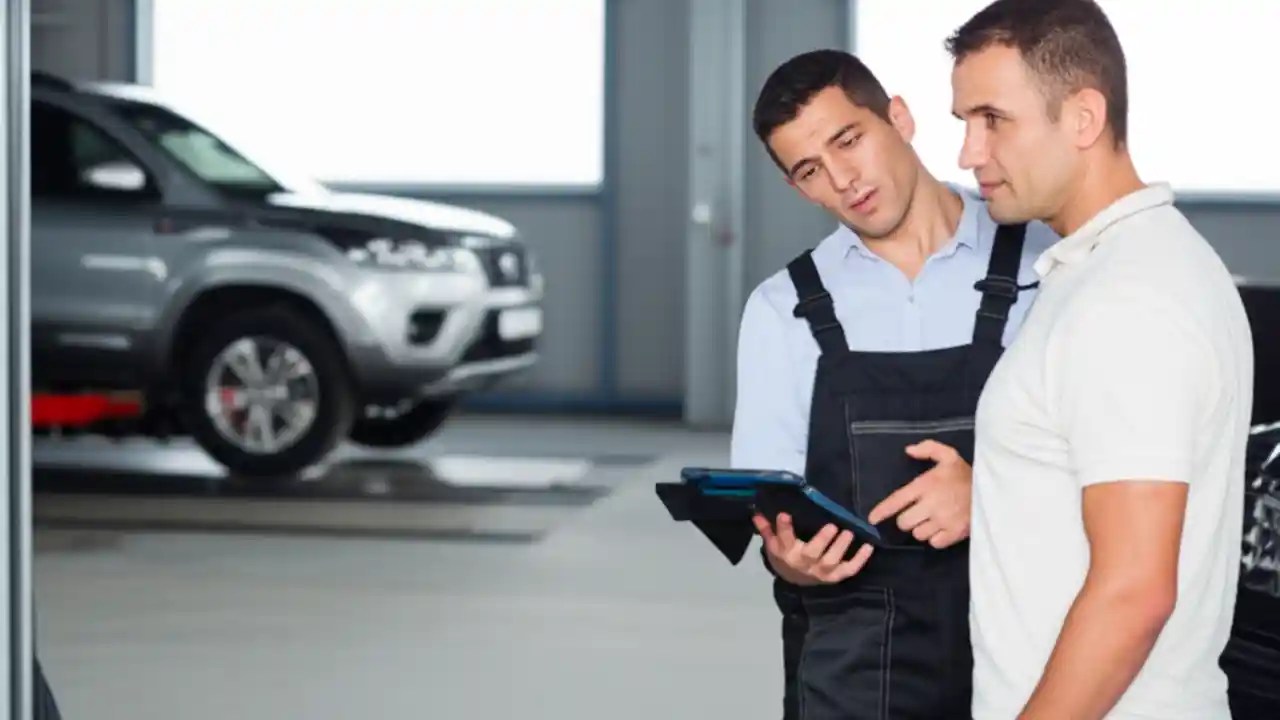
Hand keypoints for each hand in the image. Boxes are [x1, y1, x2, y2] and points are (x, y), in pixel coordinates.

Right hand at [752, 512, 874, 585]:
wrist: (795, 580)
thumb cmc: (785, 557)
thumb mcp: (773, 545)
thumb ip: (767, 530)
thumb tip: (757, 513)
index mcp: (787, 553)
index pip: (783, 540)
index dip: (783, 528)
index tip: (785, 514)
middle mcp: (804, 563)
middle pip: (812, 554)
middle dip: (822, 541)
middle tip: (832, 526)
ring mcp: (821, 571)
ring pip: (831, 561)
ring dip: (841, 547)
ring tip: (848, 532)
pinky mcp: (835, 576)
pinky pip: (849, 570)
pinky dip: (859, 560)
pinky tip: (868, 547)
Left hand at [867, 439, 971, 548]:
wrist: (994, 491)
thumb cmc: (966, 474)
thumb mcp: (948, 455)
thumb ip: (928, 449)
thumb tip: (908, 450)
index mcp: (926, 485)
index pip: (897, 500)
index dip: (882, 511)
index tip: (872, 518)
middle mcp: (931, 505)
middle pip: (904, 522)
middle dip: (907, 518)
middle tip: (916, 512)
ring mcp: (943, 521)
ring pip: (918, 534)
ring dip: (921, 528)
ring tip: (931, 519)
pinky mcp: (954, 534)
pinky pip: (933, 543)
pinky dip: (935, 537)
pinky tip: (941, 527)